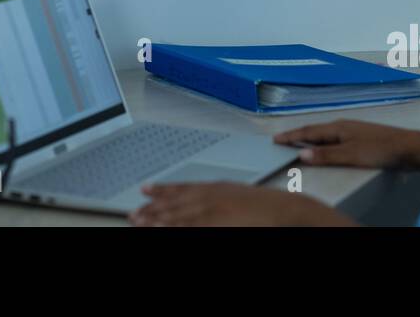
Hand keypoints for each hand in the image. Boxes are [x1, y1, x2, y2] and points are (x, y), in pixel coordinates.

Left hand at [130, 182, 353, 226]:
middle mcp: (212, 196)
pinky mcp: (218, 225)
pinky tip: (163, 231)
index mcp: (217, 187)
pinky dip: (176, 228)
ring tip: (138, 224)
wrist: (286, 210)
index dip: (162, 190)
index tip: (145, 190)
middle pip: (176, 203)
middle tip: (133, 214)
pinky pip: (193, 228)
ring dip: (157, 220)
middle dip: (153, 209)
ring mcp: (214, 212)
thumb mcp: (239, 195)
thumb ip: (221, 197)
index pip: (184, 187)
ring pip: (179, 216)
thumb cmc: (267, 205)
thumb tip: (206, 200)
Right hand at [273, 119, 419, 169]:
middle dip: (298, 135)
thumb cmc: (379, 149)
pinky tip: (326, 147)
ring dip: (310, 138)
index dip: (292, 136)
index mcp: (338, 127)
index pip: (309, 132)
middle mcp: (343, 126)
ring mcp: (353, 131)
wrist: (408, 147)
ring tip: (299, 142)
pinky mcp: (361, 138)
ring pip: (325, 134)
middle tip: (282, 139)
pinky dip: (323, 142)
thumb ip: (326, 155)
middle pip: (315, 130)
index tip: (276, 139)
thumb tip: (302, 154)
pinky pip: (335, 138)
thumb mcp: (351, 155)